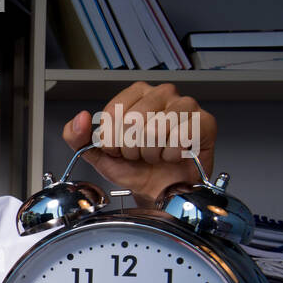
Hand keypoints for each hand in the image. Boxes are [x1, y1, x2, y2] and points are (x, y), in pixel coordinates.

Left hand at [62, 82, 215, 205]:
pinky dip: (172, 154)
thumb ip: (77, 137)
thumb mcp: (98, 154)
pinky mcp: (205, 121)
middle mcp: (161, 94)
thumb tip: (79, 119)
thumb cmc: (135, 168)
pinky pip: (180, 138)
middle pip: (134, 120)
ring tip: (156, 154)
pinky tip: (173, 154)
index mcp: (135, 94)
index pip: (113, 113)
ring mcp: (185, 105)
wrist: (159, 189)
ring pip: (157, 129)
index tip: (119, 147)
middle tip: (139, 153)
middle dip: (132, 147)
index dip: (113, 139)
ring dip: (152, 151)